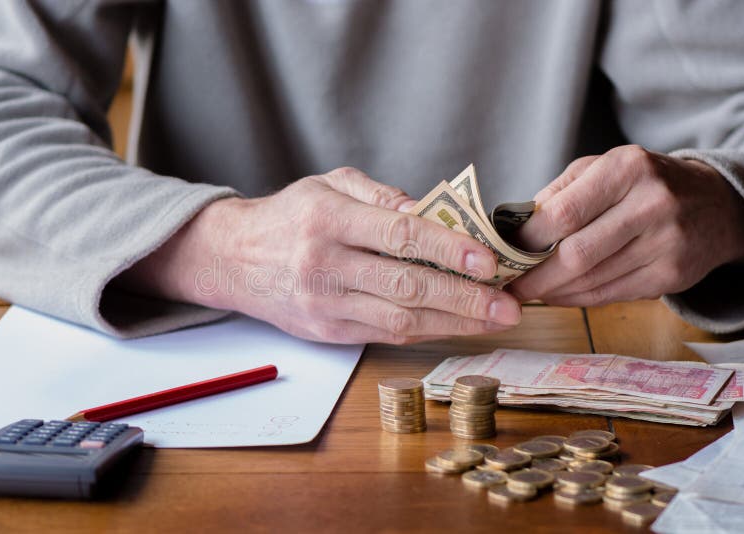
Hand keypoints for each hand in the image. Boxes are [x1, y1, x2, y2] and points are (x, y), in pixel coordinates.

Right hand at [117, 167, 521, 343]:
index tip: (490, 259)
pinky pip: (384, 334)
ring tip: (494, 319)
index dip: (449, 249)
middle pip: (406, 285)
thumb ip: (381, 197)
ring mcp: (324, 304)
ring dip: (454, 321)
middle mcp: (325, 264)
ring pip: (400, 318)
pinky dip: (425, 331)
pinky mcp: (326, 331)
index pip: (399, 235)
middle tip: (508, 304)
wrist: (234, 258)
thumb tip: (436, 214)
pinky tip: (456, 325)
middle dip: (465, 298)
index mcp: (327, 218)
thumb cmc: (290, 215)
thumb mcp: (330, 185)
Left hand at [510, 145, 743, 306]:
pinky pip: (610, 295)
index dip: (527, 241)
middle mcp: (651, 204)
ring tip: (531, 290)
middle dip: (535, 276)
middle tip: (510, 285)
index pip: (563, 213)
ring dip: (553, 291)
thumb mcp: (602, 168)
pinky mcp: (672, 275)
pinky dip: (577, 299)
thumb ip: (557, 194)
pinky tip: (560, 294)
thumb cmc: (642, 183)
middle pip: (576, 254)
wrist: (714, 203)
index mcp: (626, 169)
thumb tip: (513, 230)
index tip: (502, 254)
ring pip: (591, 281)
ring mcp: (666, 243)